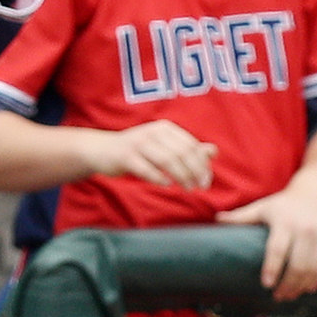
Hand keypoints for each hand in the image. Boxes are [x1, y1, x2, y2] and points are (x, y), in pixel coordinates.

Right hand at [82, 120, 215, 189]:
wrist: (102, 150)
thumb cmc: (137, 151)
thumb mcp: (163, 146)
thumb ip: (187, 149)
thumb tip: (213, 152)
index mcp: (165, 128)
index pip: (191, 145)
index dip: (202, 164)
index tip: (207, 181)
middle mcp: (153, 132)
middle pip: (181, 153)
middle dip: (194, 171)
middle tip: (200, 187)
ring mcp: (138, 144)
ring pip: (166, 161)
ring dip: (181, 176)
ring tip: (188, 188)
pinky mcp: (125, 157)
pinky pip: (146, 169)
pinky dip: (159, 178)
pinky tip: (167, 185)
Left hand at [218, 181, 316, 299]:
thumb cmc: (284, 204)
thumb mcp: (263, 207)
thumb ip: (241, 216)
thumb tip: (216, 219)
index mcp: (285, 221)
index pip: (278, 249)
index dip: (272, 268)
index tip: (266, 284)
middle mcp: (306, 228)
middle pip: (298, 264)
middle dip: (288, 285)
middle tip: (278, 296)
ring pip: (314, 268)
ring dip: (302, 286)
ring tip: (291, 295)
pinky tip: (309, 288)